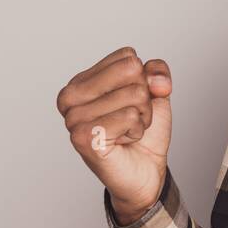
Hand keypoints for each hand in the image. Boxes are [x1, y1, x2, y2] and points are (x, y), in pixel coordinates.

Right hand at [56, 47, 172, 224]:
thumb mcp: (155, 93)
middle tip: (132, 119)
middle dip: (144, 97)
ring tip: (127, 131)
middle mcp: (70, 97)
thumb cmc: (144, 132)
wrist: (146, 170)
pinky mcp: (84, 137)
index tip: (131, 102)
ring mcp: (74, 118)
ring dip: (141, 117)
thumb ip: (157, 72)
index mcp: (81, 81)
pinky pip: (129, 116)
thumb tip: (156, 80)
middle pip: (131, 71)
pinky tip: (123, 141)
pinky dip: (136, 130)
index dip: (142, 80)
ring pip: (134, 94)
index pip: (126, 56)